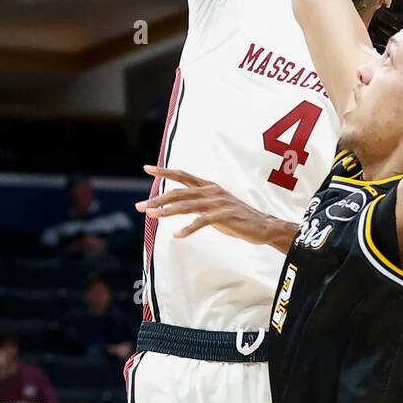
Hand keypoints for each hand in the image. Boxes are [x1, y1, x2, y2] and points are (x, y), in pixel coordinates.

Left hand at [138, 166, 272, 243]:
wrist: (262, 225)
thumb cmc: (236, 217)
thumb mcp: (214, 206)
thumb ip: (198, 203)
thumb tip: (177, 205)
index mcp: (208, 186)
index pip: (182, 175)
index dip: (164, 171)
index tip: (146, 168)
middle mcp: (211, 191)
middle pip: (179, 192)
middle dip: (157, 198)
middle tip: (140, 206)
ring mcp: (218, 202)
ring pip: (187, 205)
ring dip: (167, 212)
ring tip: (152, 216)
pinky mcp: (224, 215)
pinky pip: (202, 221)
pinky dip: (188, 228)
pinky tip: (177, 235)